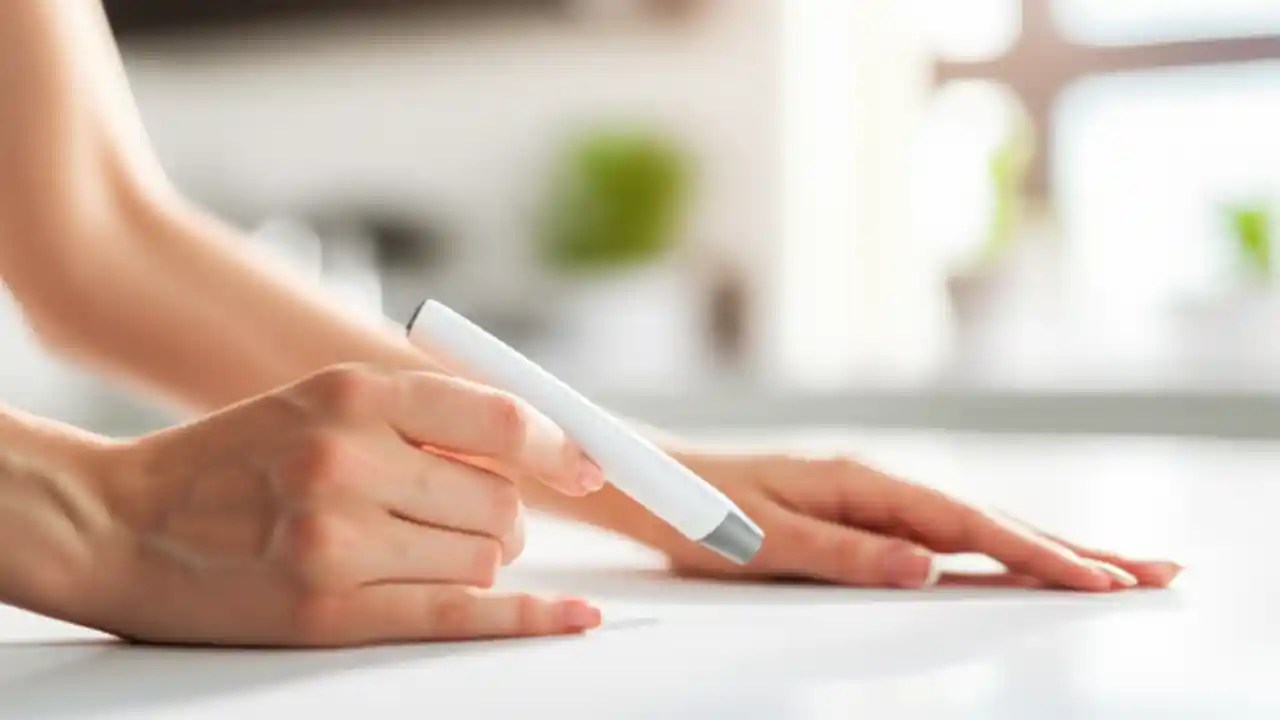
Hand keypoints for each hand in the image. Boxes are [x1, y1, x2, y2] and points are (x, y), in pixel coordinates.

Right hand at [64, 365, 605, 645]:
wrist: (120, 522)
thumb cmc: (232, 459)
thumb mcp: (319, 402)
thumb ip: (420, 415)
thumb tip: (535, 448)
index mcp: (353, 396)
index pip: (498, 419)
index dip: (560, 447)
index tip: (590, 467)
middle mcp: (349, 462)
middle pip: (499, 500)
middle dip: (506, 516)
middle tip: (478, 520)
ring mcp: (338, 542)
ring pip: (482, 560)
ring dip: (481, 560)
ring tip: (427, 551)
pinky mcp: (328, 613)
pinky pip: (457, 616)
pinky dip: (526, 618)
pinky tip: (571, 617)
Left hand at [650, 450, 1181, 590]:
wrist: (659, 485)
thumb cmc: (703, 513)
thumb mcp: (764, 542)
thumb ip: (845, 555)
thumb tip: (926, 567)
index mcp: (862, 483)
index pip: (967, 523)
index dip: (1037, 553)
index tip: (1099, 578)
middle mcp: (878, 483)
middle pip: (991, 517)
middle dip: (1072, 546)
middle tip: (1153, 569)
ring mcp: (875, 496)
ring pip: (976, 524)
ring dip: (1046, 546)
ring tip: (1113, 567)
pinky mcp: (864, 512)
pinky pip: (944, 532)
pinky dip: (996, 548)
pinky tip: (1023, 560)